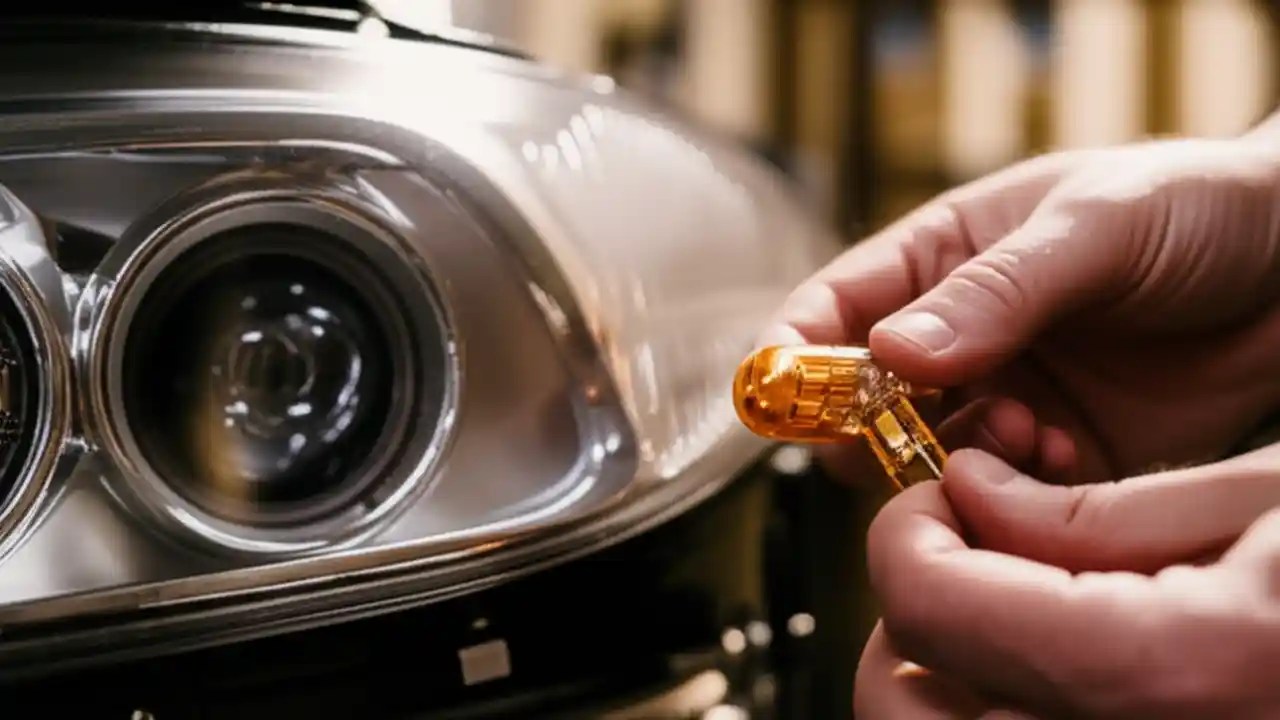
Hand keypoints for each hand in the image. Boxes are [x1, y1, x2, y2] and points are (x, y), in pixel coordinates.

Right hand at [763, 137, 1279, 481]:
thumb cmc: (1193, 208)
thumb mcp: (1090, 227)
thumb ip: (995, 292)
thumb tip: (893, 352)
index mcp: (939, 261)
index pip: (831, 309)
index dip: (789, 353)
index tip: (769, 394)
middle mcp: (957, 338)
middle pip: (859, 404)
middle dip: (872, 428)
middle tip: (917, 429)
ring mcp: (1003, 400)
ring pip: (923, 461)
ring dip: (954, 463)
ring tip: (1026, 429)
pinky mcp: (1057, 458)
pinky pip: (1001, 498)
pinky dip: (1016, 495)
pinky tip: (1066, 455)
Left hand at [854, 446, 1279, 718]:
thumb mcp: (1264, 499)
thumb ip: (1094, 514)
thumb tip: (970, 497)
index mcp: (1160, 664)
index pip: (928, 608)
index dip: (906, 534)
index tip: (939, 497)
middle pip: (902, 708)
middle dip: (909, 616)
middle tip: (961, 558)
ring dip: (941, 674)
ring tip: (1003, 608)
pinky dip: (994, 704)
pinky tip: (1049, 654)